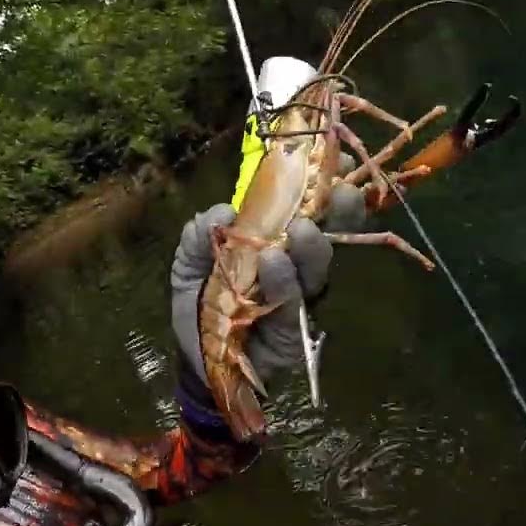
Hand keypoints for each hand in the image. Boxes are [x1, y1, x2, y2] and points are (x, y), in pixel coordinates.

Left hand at [170, 171, 365, 389]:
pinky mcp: (294, 332)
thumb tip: (222, 211)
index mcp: (277, 245)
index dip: (325, 191)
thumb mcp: (189, 266)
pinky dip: (284, 281)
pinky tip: (274, 263)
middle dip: (337, 213)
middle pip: (328, 237)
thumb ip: (198, 237)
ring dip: (311, 246)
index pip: (310, 214)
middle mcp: (295, 269)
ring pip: (315, 270)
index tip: (337, 164)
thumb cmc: (200, 307)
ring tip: (301, 230)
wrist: (196, 361)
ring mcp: (298, 300)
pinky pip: (293, 303)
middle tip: (337, 191)